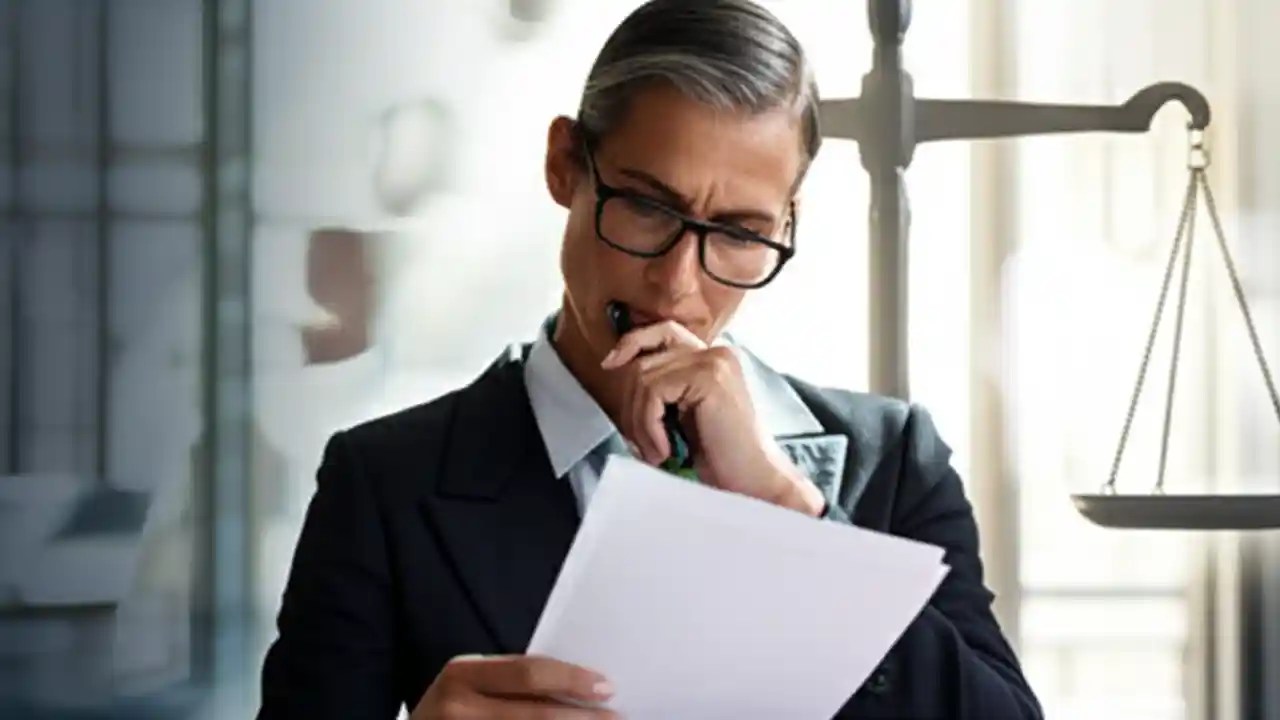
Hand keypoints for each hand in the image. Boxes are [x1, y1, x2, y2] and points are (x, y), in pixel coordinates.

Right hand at [411, 654, 617, 718]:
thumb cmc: (450, 711)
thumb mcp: (470, 686)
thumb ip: (511, 682)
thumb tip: (579, 686)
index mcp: (461, 674)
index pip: (529, 672)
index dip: (572, 680)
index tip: (606, 687)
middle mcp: (457, 708)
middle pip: (537, 715)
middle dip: (584, 718)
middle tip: (616, 718)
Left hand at [601, 321, 824, 514]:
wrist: (754, 483)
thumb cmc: (721, 458)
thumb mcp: (685, 415)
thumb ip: (665, 390)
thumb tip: (618, 370)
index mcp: (713, 358)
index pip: (663, 332)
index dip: (632, 342)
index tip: (609, 364)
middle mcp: (717, 352)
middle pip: (645, 360)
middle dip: (633, 407)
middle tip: (642, 444)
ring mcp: (714, 361)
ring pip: (644, 378)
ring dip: (640, 423)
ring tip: (656, 452)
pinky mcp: (709, 377)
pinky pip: (654, 392)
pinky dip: (649, 426)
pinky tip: (665, 450)